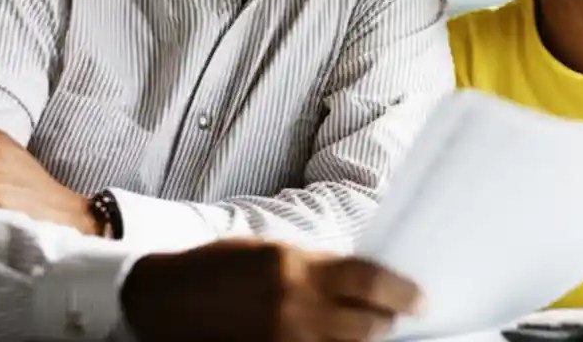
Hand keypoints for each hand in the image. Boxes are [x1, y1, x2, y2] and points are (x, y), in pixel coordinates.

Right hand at [121, 240, 421, 341]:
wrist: (163, 298)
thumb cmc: (216, 266)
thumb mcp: (269, 250)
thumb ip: (313, 265)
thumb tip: (357, 278)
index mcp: (295, 267)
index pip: (368, 281)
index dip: (401, 293)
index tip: (419, 299)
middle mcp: (293, 306)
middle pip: (365, 323)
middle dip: (384, 322)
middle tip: (392, 318)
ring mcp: (281, 340)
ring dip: (360, 340)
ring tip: (366, 332)